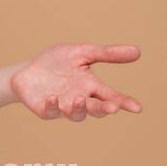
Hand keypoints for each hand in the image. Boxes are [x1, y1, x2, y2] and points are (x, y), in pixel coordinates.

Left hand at [10, 43, 142, 121]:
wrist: (28, 70)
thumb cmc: (57, 62)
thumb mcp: (83, 53)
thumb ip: (107, 54)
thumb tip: (138, 51)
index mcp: (92, 87)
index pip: (112, 96)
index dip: (124, 102)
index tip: (137, 108)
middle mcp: (80, 99)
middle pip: (96, 109)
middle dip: (104, 109)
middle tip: (113, 107)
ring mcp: (63, 107)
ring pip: (76, 114)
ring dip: (79, 108)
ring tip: (80, 99)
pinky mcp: (45, 110)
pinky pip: (51, 111)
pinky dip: (53, 106)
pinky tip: (53, 97)